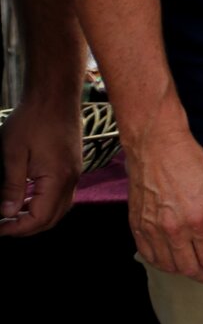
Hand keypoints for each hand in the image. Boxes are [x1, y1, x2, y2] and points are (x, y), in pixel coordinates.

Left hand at [0, 92, 83, 235]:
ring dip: (37, 217)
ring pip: (59, 208)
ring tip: (12, 215)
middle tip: (3, 227)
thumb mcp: (12, 154)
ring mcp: (74, 172)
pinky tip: (26, 199)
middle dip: (28, 227)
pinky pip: (61, 195)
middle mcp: (71, 178)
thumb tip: (7, 213)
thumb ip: (12, 186)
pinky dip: (44, 204)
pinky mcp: (71, 165)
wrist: (55, 96)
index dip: (17, 228)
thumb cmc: (33, 119)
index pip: (40, 217)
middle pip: (53, 218)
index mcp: (57, 178)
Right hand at [126, 129, 202, 282]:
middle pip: (190, 267)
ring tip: (195, 268)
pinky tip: (172, 261)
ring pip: (168, 265)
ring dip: (184, 271)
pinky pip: (149, 256)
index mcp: (198, 220)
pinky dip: (162, 263)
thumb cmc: (191, 165)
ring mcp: (152, 230)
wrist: (157, 148)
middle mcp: (174, 229)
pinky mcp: (137, 227)